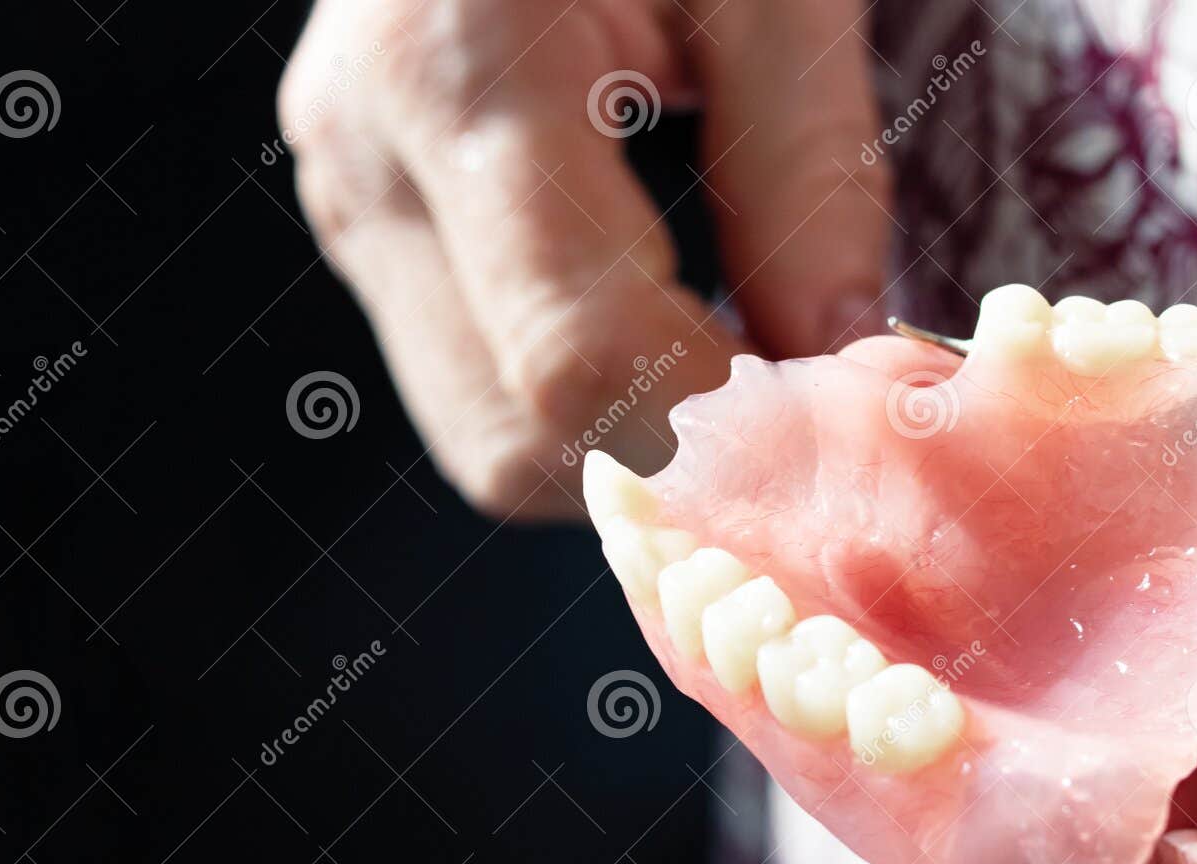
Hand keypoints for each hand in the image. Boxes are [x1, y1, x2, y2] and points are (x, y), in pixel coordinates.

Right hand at [279, 0, 887, 516]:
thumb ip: (807, 170)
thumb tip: (842, 364)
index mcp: (460, 70)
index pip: (585, 364)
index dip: (728, 430)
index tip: (844, 420)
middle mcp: (368, 158)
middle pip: (517, 442)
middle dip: (675, 460)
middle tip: (803, 408)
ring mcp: (352, 198)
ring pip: (488, 442)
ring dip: (629, 444)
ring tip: (740, 359)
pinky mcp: (371, 222)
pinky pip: (478, 387)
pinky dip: (588, 405)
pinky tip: (672, 333)